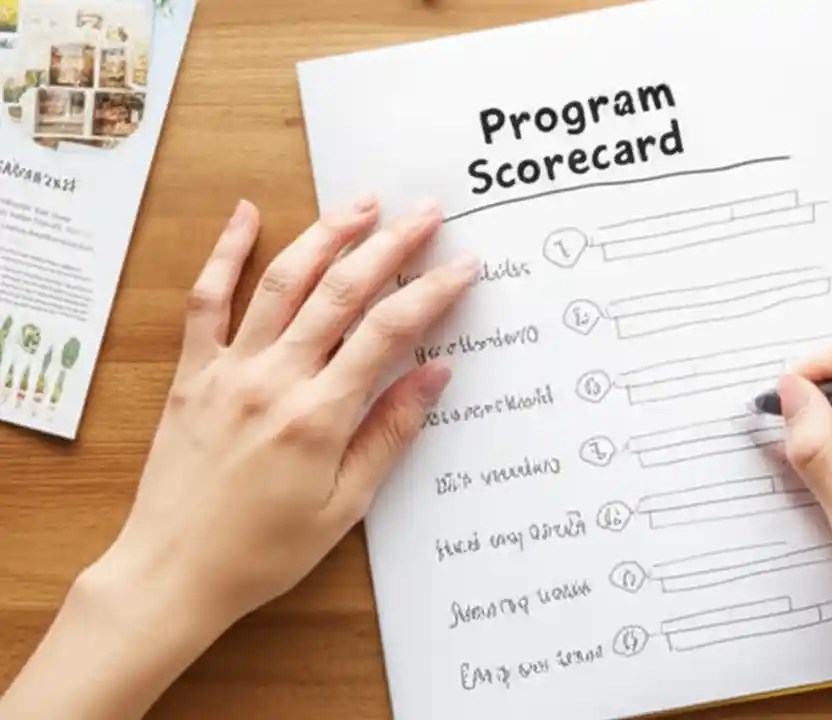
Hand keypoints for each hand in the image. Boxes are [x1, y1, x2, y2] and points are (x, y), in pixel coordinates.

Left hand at [0, 196, 476, 719]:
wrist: (173, 573)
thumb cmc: (264, 551)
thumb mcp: (345, 505)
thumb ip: (389, 433)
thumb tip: (433, 376)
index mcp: (318, 415)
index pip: (388, 333)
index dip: (431, 292)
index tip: (463, 265)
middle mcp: (273, 379)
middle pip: (341, 292)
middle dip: (389, 245)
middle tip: (426, 213)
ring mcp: (228, 369)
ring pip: (282, 282)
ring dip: (325, 236)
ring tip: (362, 204)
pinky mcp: (193, 373)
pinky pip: (207, 301)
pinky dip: (225, 253)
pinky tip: (245, 214)